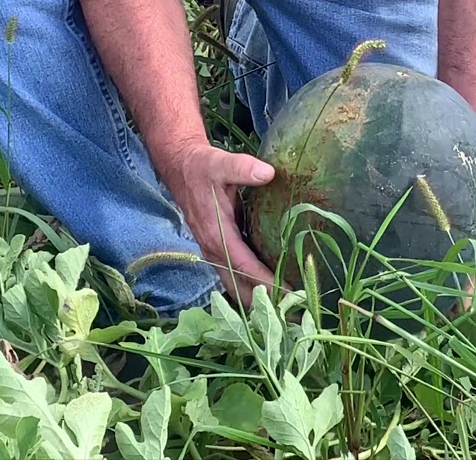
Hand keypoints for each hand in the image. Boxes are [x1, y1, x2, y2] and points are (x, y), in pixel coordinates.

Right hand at [164, 143, 278, 306]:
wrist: (181, 167)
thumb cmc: (203, 167)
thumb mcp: (220, 163)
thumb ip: (242, 168)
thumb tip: (267, 173)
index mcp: (217, 235)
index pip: (245, 267)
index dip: (267, 282)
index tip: (290, 294)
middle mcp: (213, 249)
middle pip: (239, 286)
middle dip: (264, 302)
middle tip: (294, 313)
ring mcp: (213, 252)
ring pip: (234, 286)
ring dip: (256, 300)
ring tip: (285, 311)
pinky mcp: (216, 249)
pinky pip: (233, 276)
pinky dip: (250, 288)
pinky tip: (269, 293)